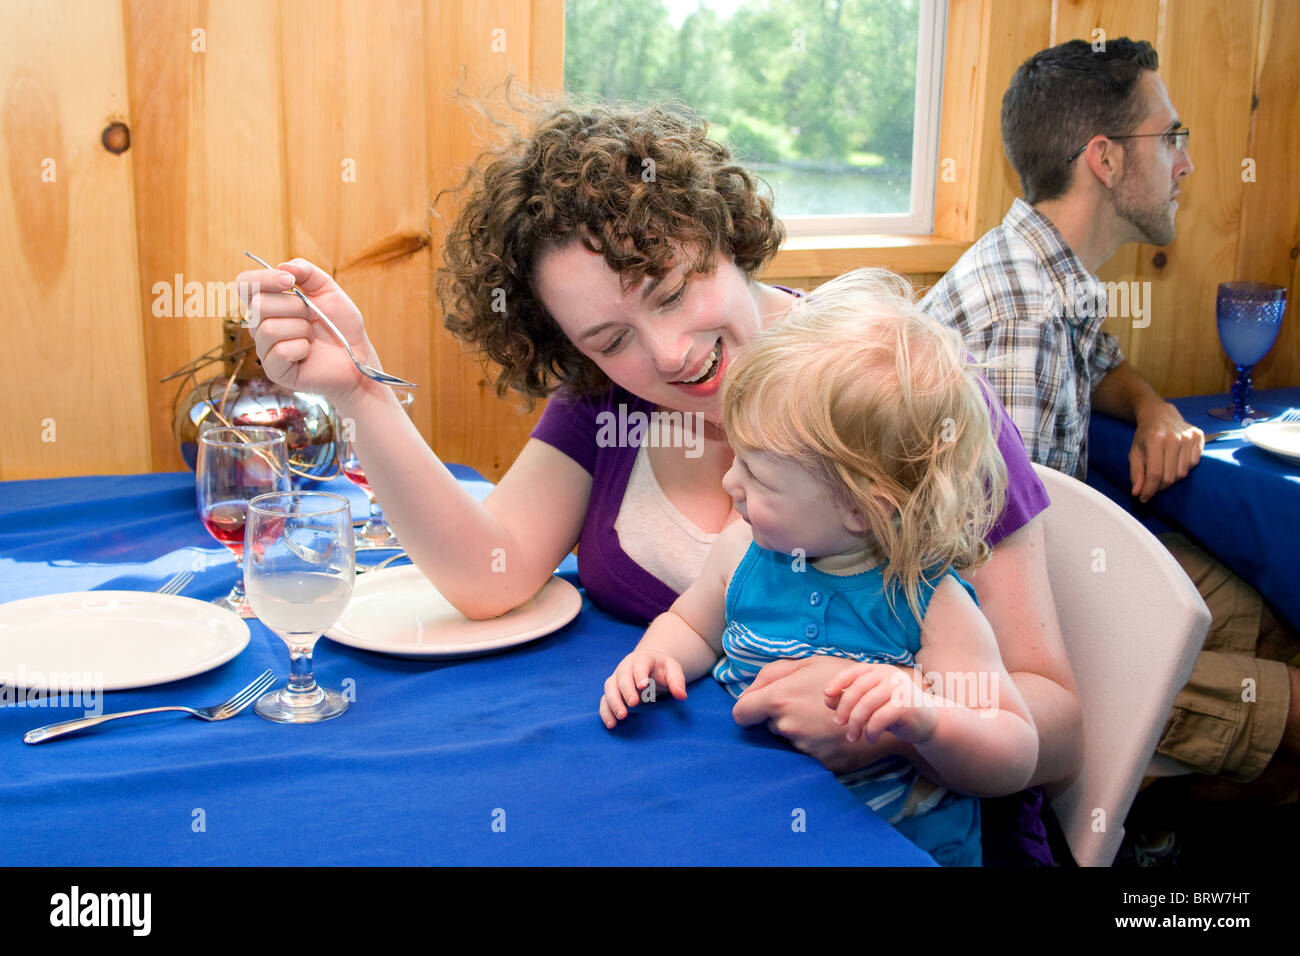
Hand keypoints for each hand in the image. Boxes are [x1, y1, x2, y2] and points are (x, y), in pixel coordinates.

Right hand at [238, 258, 375, 405]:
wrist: (357, 356)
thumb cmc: (340, 324)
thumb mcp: (328, 290)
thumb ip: (306, 272)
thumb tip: (282, 265)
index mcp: (269, 303)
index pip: (245, 284)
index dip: (263, 278)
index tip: (290, 281)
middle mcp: (261, 325)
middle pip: (258, 304)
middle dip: (294, 306)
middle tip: (313, 316)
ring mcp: (266, 349)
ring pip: (270, 328)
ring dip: (301, 328)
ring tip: (312, 335)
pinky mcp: (275, 370)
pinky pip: (280, 351)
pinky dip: (301, 348)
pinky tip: (309, 352)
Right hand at [599, 650, 687, 728]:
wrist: (650, 667)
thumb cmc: (662, 669)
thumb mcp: (673, 670)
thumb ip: (677, 681)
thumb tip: (681, 696)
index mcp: (642, 659)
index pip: (639, 664)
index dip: (640, 674)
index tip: (643, 686)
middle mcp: (625, 667)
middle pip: (622, 676)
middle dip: (626, 690)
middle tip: (634, 704)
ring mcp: (616, 679)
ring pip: (610, 688)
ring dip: (614, 702)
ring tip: (622, 716)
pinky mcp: (612, 692)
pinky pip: (604, 700)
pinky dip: (605, 712)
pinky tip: (611, 724)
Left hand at [731, 657, 895, 773]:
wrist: (890, 706)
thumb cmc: (848, 677)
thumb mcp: (811, 663)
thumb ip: (774, 673)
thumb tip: (747, 691)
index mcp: (781, 698)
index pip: (742, 712)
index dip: (747, 710)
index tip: (756, 710)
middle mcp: (789, 724)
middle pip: (767, 726)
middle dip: (780, 717)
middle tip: (807, 707)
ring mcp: (806, 746)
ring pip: (788, 739)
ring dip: (801, 731)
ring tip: (824, 719)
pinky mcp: (822, 763)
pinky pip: (808, 755)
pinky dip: (817, 746)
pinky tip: (833, 734)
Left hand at [824, 663, 937, 744]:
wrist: (927, 721)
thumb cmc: (893, 710)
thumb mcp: (871, 702)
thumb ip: (851, 698)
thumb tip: (828, 699)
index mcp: (878, 670)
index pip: (853, 672)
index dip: (838, 683)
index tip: (827, 696)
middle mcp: (889, 675)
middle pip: (857, 689)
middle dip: (844, 708)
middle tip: (838, 724)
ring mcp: (899, 688)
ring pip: (867, 704)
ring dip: (855, 723)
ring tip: (852, 737)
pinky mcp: (906, 705)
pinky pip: (880, 718)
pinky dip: (871, 730)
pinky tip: (870, 739)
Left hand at [1129, 400, 1203, 501]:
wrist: (1159, 414)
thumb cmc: (1145, 435)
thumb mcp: (1135, 452)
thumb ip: (1136, 473)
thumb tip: (1138, 493)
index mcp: (1155, 440)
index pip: (1155, 474)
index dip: (1150, 490)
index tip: (1144, 498)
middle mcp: (1174, 438)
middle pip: (1170, 476)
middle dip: (1160, 486)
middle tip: (1153, 485)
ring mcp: (1188, 436)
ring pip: (1183, 472)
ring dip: (1172, 478)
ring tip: (1163, 471)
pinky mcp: (1198, 436)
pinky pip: (1194, 463)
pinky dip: (1184, 468)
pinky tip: (1175, 461)